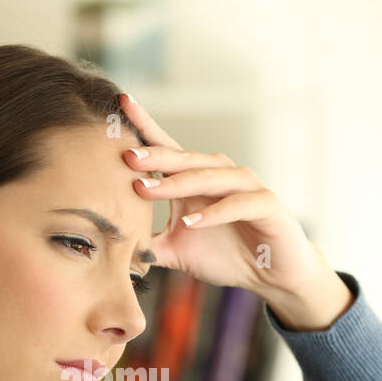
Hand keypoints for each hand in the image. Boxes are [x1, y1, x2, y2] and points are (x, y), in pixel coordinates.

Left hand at [118, 92, 334, 300]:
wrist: (273, 274)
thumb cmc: (227, 255)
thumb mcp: (176, 252)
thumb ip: (146, 245)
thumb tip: (108, 247)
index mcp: (197, 180)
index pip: (168, 148)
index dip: (145, 126)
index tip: (119, 105)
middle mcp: (220, 176)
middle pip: (184, 158)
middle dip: (154, 155)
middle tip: (126, 155)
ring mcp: (246, 187)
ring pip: (210, 176)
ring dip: (177, 182)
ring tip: (146, 190)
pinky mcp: (267, 206)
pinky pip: (237, 204)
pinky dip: (213, 212)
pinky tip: (190, 222)